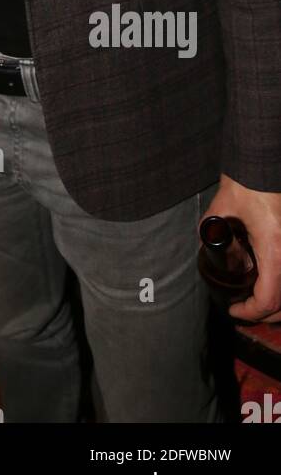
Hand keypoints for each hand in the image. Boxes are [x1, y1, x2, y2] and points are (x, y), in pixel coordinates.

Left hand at [201, 174, 280, 322]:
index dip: (251, 312)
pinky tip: (270, 281)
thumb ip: (209, 229)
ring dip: (278, 303)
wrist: (266, 161)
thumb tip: (202, 248)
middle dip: (266, 313)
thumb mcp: (222, 208)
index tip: (234, 310)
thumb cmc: (249, 181)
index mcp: (275, 249)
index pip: (268, 298)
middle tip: (244, 310)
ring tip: (259, 301)